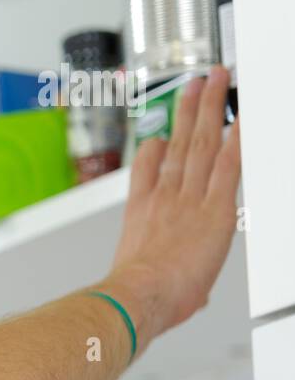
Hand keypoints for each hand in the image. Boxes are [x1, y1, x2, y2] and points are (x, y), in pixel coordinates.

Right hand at [103, 65, 240, 345]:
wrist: (140, 293)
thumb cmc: (138, 292)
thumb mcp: (139, 273)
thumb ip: (165, 275)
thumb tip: (188, 296)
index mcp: (143, 211)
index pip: (150, 167)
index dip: (157, 144)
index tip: (162, 131)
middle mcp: (165, 197)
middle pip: (179, 143)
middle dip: (189, 110)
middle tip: (196, 83)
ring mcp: (189, 199)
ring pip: (201, 144)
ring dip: (210, 110)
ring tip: (215, 83)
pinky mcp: (215, 209)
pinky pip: (229, 166)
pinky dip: (236, 140)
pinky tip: (241, 120)